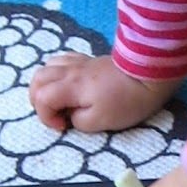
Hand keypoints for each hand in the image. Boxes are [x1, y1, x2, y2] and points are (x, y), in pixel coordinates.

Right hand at [29, 53, 177, 132]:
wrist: (148, 75)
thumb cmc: (126, 101)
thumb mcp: (100, 122)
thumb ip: (78, 121)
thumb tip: (70, 115)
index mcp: (70, 87)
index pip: (41, 98)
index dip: (46, 116)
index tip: (63, 126)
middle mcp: (70, 71)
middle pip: (37, 79)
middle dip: (38, 100)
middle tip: (55, 115)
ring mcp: (79, 63)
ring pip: (47, 67)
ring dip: (45, 85)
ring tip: (59, 100)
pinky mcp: (89, 60)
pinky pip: (62, 60)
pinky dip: (56, 73)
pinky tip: (67, 83)